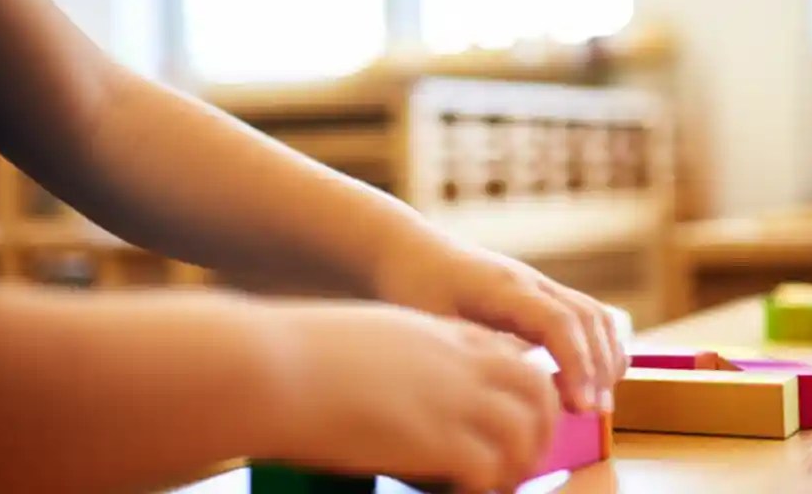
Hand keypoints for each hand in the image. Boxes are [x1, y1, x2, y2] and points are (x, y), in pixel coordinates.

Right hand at [257, 302, 557, 492]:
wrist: (272, 367)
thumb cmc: (298, 356)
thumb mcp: (367, 340)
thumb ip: (399, 360)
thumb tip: (394, 389)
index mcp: (442, 334)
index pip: (514, 358)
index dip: (521, 395)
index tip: (511, 424)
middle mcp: (460, 361)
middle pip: (538, 391)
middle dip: (539, 430)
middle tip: (516, 465)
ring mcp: (453, 398)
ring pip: (527, 434)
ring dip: (515, 467)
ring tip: (491, 489)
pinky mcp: (437, 439)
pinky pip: (490, 472)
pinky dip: (483, 491)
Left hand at [372, 241, 627, 413]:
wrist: (408, 250)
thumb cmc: (412, 287)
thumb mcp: (429, 323)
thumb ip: (466, 355)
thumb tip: (502, 396)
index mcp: (503, 288)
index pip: (558, 322)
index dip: (577, 364)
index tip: (580, 406)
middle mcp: (530, 282)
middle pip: (588, 318)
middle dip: (599, 367)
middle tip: (596, 414)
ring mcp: (539, 285)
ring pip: (595, 314)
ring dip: (605, 357)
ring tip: (597, 402)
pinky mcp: (540, 294)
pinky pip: (585, 315)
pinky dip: (599, 346)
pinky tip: (590, 379)